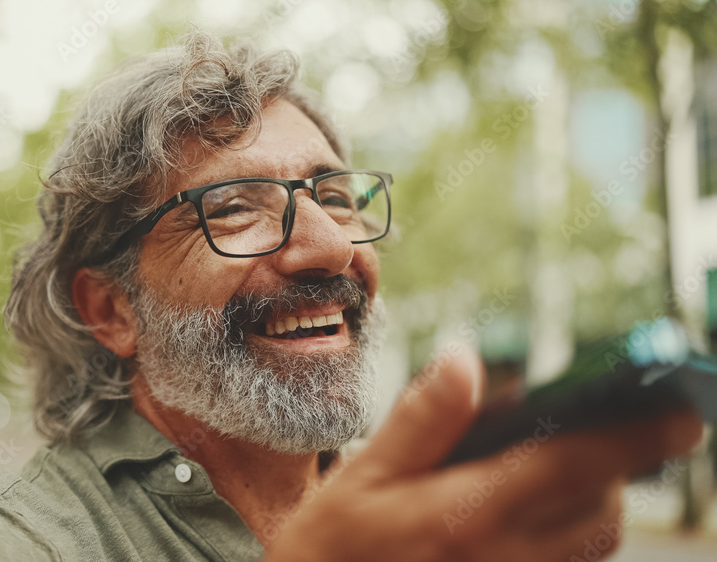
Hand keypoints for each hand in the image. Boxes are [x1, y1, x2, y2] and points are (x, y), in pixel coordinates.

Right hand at [265, 346, 703, 561]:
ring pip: (593, 546)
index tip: (680, 415)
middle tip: (595, 430)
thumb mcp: (363, 476)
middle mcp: (503, 558)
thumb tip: (464, 360)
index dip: (635, 438)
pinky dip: (573, 536)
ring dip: (597, 502)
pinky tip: (534, 513)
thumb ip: (421, 419)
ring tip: (565, 467)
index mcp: (466, 514)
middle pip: (600, 511)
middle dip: (615, 467)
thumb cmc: (334, 549)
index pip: (572, 467)